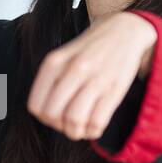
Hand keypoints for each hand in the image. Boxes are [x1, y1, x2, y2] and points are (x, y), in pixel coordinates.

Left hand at [27, 12, 157, 140]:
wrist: (125, 30)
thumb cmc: (91, 48)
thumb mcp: (63, 56)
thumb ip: (51, 81)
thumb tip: (46, 115)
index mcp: (55, 62)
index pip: (35, 105)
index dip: (44, 117)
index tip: (54, 116)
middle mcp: (73, 69)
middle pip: (52, 115)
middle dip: (59, 126)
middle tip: (68, 123)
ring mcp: (95, 79)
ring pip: (73, 121)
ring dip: (75, 132)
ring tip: (81, 127)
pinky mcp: (114, 89)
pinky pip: (97, 122)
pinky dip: (93, 132)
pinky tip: (94, 125)